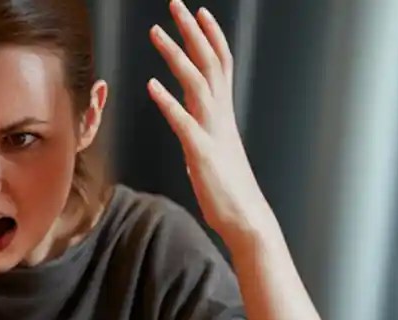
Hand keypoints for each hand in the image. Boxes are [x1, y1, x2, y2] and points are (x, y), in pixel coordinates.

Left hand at [147, 0, 275, 242]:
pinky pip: (184, 122)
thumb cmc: (227, 189)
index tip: (198, 12)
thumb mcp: (210, 151)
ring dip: (176, 55)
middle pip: (209, 63)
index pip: (220, 65)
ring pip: (197, 83)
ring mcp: (212, 132)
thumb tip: (187, 118)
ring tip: (156, 32)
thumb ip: (199, 130)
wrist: (245, 219)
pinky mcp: (202, 153)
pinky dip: (169, 102)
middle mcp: (220, 116)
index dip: (210, 37)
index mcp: (222, 114)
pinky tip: (152, 85)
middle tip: (175, 4)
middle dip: (192, 32)